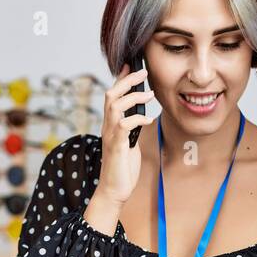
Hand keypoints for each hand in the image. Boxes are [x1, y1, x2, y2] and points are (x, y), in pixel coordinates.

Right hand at [98, 62, 155, 204]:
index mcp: (110, 125)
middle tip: (143, 72)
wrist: (114, 190)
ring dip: (133, 97)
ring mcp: (110, 136)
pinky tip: (148, 120)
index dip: (121, 79)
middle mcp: (107, 127)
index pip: (113, 96)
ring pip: (115, 106)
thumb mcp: (130, 144)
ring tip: (149, 94)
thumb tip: (142, 116)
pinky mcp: (116, 146)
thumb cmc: (123, 169)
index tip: (131, 65)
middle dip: (127, 81)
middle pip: (111, 95)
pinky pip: (124, 125)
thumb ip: (132, 129)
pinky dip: (137, 119)